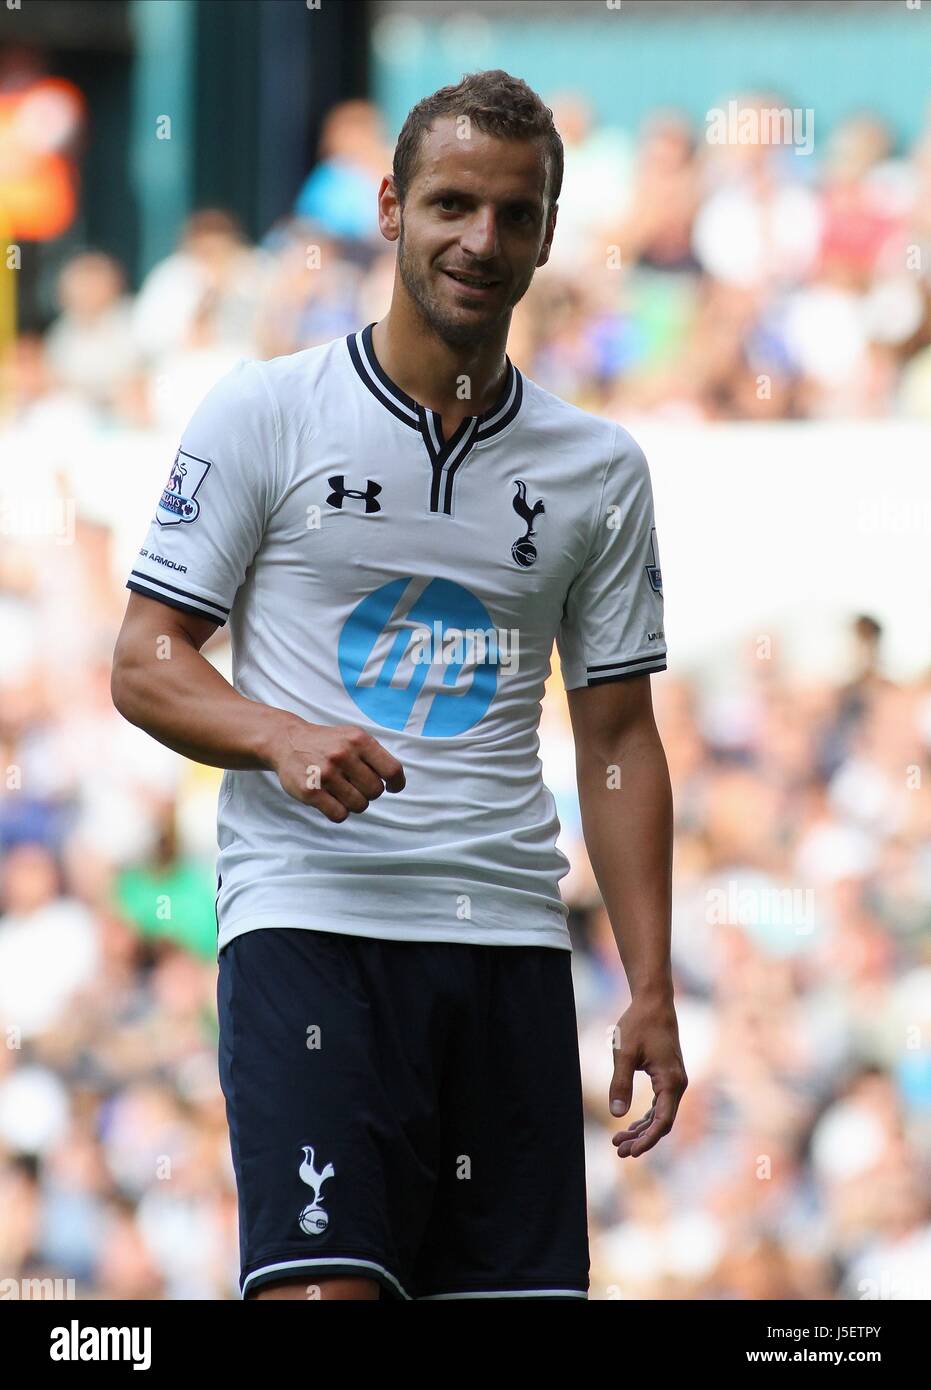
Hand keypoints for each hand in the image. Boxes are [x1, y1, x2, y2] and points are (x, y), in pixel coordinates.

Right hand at [270, 718, 404, 821]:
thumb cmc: (327, 743)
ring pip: (359, 805)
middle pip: (375, 791)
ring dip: (354, 804)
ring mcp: (326, 774)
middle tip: (356, 786)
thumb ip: (374, 755)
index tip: (392, 787)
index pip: (391, 769)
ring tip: (342, 792)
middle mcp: (343, 755)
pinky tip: (332, 801)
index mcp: (358, 740)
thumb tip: (395, 780)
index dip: (396, 783)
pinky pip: (339, 815)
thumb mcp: (353, 737)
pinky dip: (339, 812)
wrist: (287, 741)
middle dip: (369, 793)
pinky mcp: (310, 791)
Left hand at [609, 993, 686, 1157]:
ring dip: (642, 1129)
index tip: (632, 1152)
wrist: (653, 1002)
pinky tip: (630, 1125)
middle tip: (618, 1150)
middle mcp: (677, 1084)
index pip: (663, 1121)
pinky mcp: (667, 1077)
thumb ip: (620, 1084)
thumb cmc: (638, 1025)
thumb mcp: (623, 1054)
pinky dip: (645, 1116)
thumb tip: (616, 1114)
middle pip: (662, 1122)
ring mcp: (674, 1081)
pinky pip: (659, 1104)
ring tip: (619, 1142)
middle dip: (641, 1139)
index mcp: (670, 1081)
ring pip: (660, 1115)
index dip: (648, 1139)